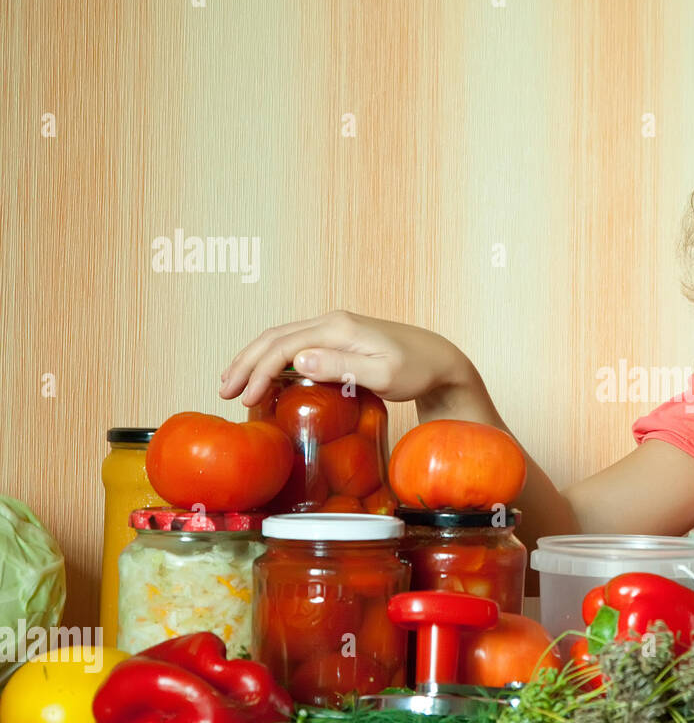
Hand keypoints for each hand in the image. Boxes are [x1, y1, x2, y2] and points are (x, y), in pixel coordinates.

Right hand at [218, 311, 474, 409]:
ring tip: (234, 385)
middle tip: (225, 392)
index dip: (259, 372)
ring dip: (254, 359)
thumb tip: (299, 360)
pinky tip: (264, 377)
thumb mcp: (383, 374)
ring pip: (281, 339)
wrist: (439, 360)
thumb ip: (342, 367)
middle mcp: (331, 322)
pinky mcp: (338, 338)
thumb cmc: (417, 370)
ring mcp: (334, 328)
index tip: (245, 400)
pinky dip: (272, 358)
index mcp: (337, 328)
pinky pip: (295, 344)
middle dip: (245, 364)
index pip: (284, 347)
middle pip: (274, 338)